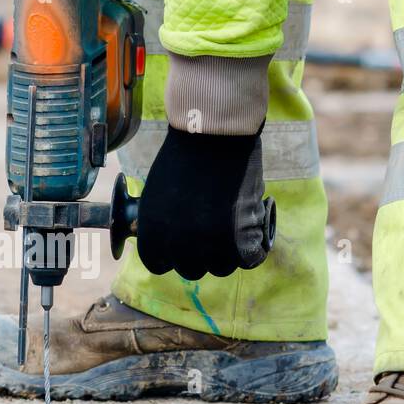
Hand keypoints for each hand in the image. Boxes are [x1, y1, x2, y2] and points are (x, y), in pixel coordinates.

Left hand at [135, 126, 276, 279]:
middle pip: (190, 269)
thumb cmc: (183, 157)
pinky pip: (248, 260)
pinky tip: (249, 234)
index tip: (181, 243)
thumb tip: (171, 240)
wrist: (211, 134)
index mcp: (152, 236)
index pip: (158, 265)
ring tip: (231, 229)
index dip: (171, 254)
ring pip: (220, 267)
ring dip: (225, 254)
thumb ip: (162, 223)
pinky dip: (251, 250)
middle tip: (210, 233)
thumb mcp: (158, 196)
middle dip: (199, 254)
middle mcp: (178, 246)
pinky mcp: (241, 238)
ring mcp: (211, 245)